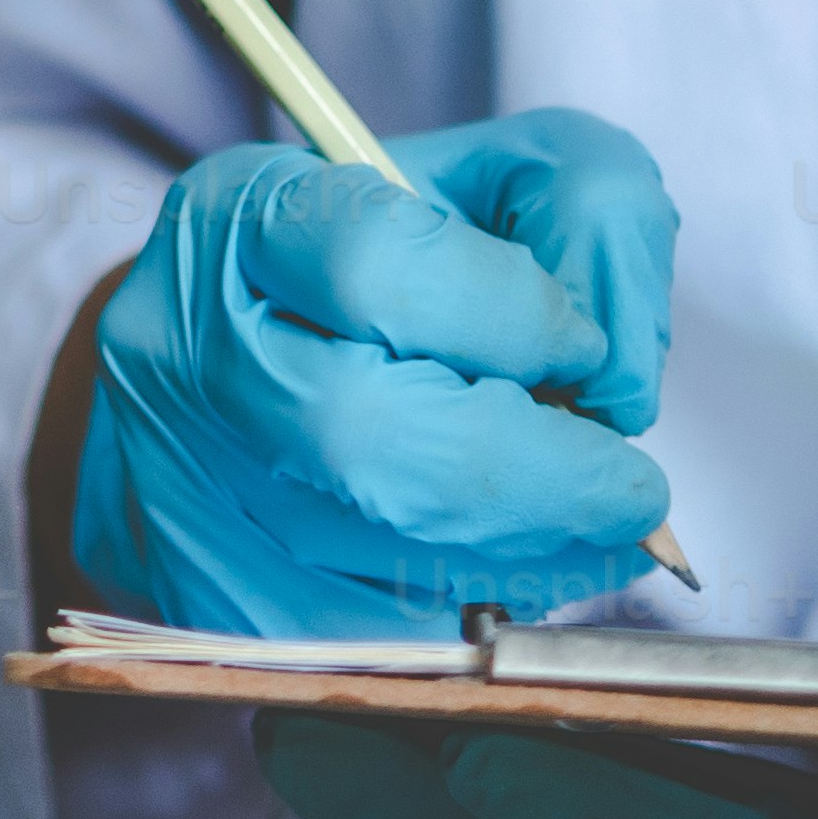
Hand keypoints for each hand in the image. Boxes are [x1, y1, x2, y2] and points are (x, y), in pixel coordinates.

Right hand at [71, 115, 677, 633]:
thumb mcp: (493, 180)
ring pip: (374, 554)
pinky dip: (484, 611)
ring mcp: (185, 491)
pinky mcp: (216, 599)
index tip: (580, 347)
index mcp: (241, 221)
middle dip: (542, 475)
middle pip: (365, 435)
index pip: (377, 266)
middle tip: (631, 488)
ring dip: (533, 554)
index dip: (516, 317)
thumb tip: (622, 376)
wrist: (221, 364)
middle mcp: (189, 357)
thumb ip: (592, 218)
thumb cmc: (378, 264)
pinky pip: (378, 638)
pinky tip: (525, 572)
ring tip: (594, 528)